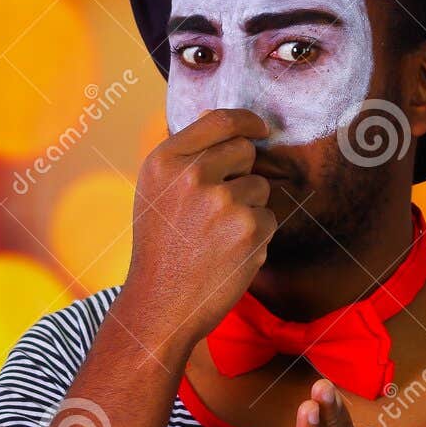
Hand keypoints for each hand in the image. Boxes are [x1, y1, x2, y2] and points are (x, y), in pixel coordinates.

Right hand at [119, 108, 276, 359]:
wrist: (160, 306)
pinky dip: (257, 237)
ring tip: (217, 238)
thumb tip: (224, 122)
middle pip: (245, 152)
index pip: (220, 120)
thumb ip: (186, 158)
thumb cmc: (160, 250)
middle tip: (217, 209)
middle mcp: (192, 174)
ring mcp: (223, 200)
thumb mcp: (155, 193)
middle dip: (242, 175)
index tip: (260, 128)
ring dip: (249, 209)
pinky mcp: (249, 228)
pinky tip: (228, 255)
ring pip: (260, 187)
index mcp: (165, 160)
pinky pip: (269, 218)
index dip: (246, 121)